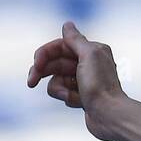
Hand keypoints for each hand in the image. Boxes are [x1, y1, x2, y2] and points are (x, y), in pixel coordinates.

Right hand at [26, 21, 126, 140]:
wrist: (110, 116)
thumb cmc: (100, 85)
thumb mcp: (89, 55)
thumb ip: (76, 39)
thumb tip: (67, 24)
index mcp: (92, 51)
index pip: (60, 46)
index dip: (44, 54)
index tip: (35, 65)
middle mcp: (88, 63)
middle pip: (55, 62)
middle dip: (42, 72)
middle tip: (31, 82)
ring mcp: (84, 81)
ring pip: (56, 79)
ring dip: (59, 88)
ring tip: (69, 96)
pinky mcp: (81, 96)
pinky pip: (63, 93)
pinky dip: (67, 97)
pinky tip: (78, 103)